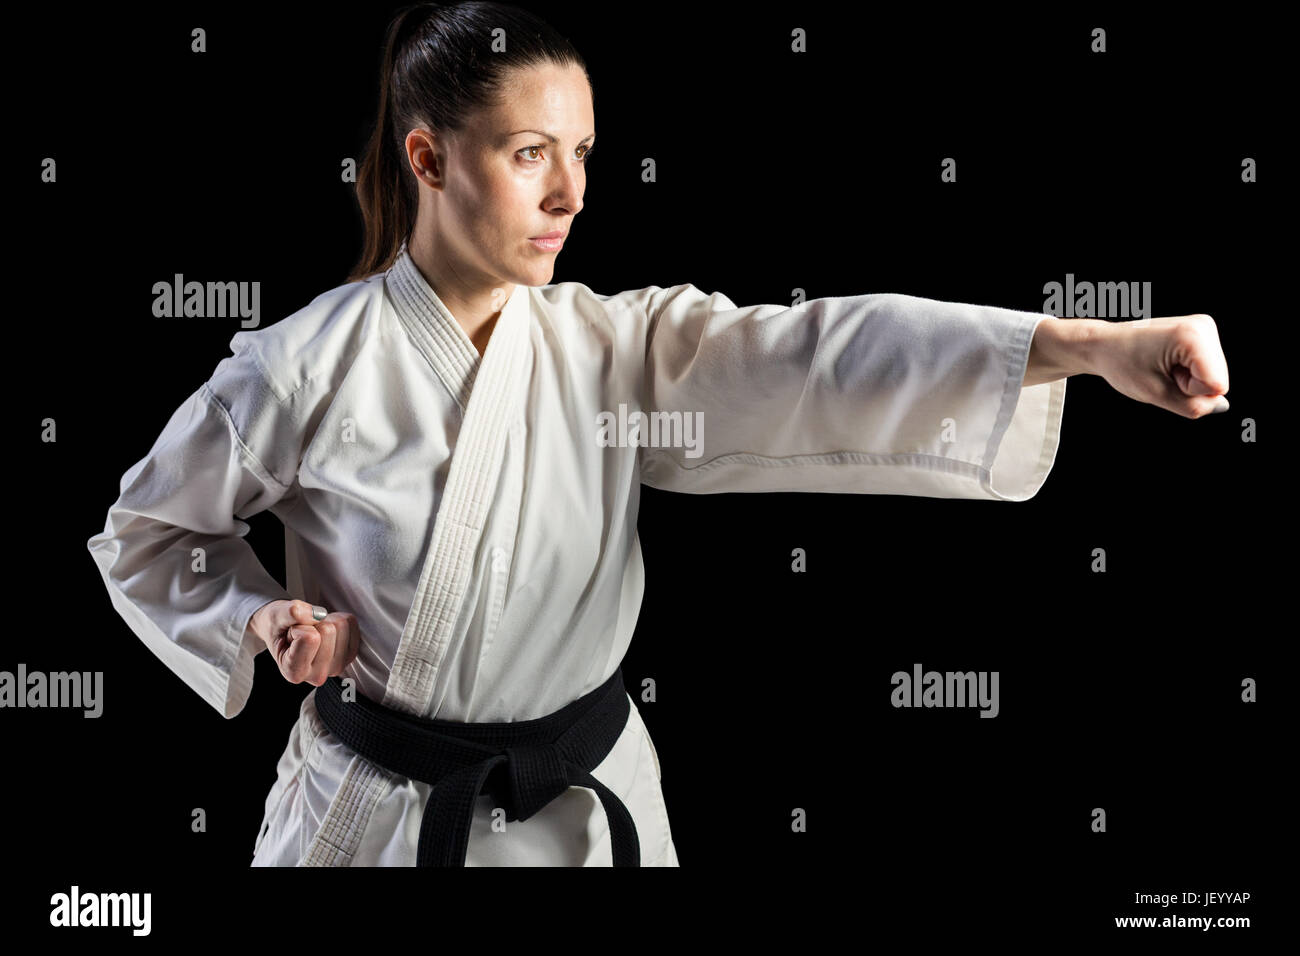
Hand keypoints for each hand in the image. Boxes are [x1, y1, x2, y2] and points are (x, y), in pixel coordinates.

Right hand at [248, 599, 360, 685]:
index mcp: (294, 672)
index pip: (310, 638)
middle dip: (313, 623)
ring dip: (325, 620)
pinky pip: (351, 623)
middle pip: (328, 631)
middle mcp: (317, 675)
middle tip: (301, 631)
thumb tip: (317, 613)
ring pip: (341, 626)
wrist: (282, 630)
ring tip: (311, 631)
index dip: (298, 627)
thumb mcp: (275, 616)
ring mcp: (336, 666)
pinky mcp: (349, 655)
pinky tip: (323, 631)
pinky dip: (336, 619)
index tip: (290, 634)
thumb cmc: (277, 627)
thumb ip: (290, 613)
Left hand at [1092, 315, 1229, 419]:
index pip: (1216, 386)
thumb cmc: (1122, 365)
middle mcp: (1204, 326)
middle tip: (1160, 372)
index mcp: (1193, 336)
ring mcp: (1204, 327)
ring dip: (1187, 379)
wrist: (1104, 344)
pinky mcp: (1201, 331)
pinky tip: (1166, 361)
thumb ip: (1193, 406)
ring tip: (1161, 366)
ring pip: (1213, 375)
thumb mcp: (1156, 394)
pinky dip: (1187, 371)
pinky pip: (1207, 367)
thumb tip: (1222, 405)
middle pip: (1217, 379)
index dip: (1189, 391)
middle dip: (1189, 385)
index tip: (1163, 376)